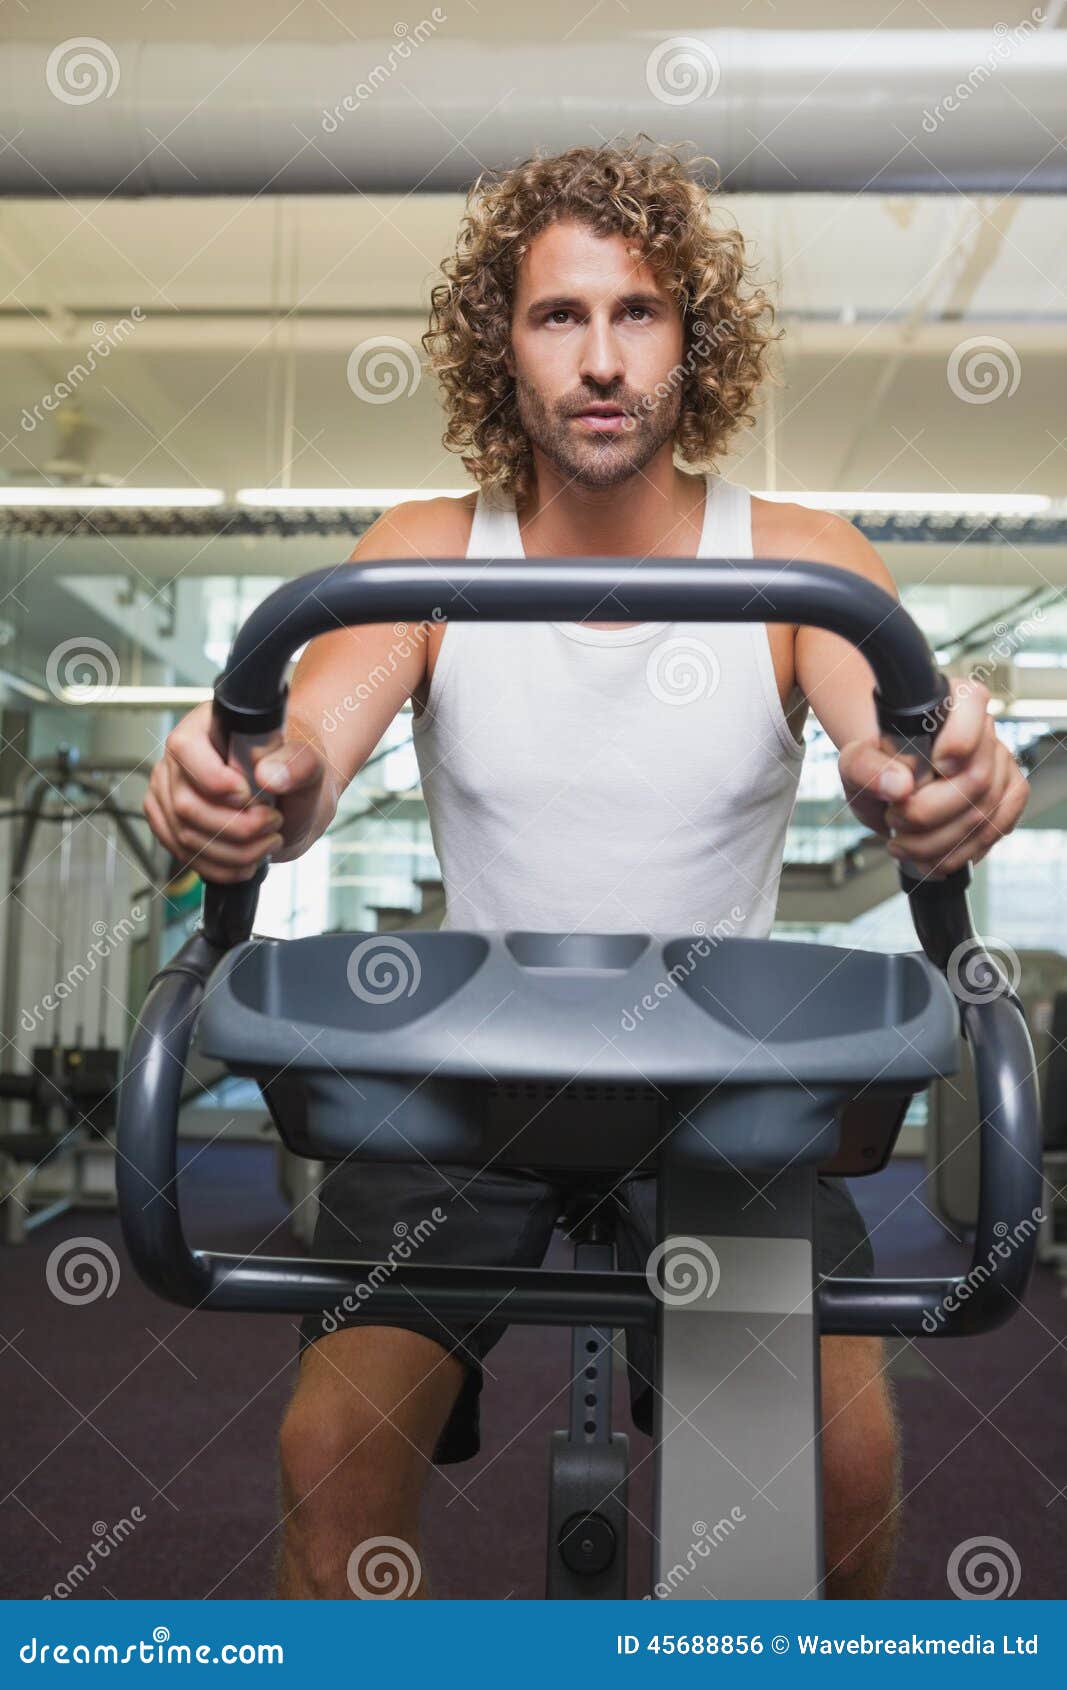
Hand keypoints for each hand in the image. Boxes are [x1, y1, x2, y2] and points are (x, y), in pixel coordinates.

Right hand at [145, 701, 333, 883]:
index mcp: (205, 726)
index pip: (185, 749)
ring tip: (269, 840)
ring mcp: (168, 794)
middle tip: (273, 822)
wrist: (292, 798)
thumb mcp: (310, 761)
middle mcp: (178, 759)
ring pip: (186, 836)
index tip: (253, 797)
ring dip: (237, 850)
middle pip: (186, 804)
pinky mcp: (170, 825)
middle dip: (238, 826)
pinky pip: (186, 856)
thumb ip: (298, 762)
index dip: (216, 780)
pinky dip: (223, 866)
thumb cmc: (294, 771)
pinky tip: (249, 859)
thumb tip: (270, 776)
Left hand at [837, 677, 1028, 879]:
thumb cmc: (878, 764)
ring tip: (901, 844)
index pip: (973, 705)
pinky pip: (994, 830)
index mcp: (951, 700)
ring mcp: (1001, 762)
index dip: (955, 743)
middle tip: (894, 819)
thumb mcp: (856, 762)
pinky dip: (958, 853)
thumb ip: (867, 768)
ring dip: (937, 842)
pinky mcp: (1009, 795)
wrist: (891, 780)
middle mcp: (984, 728)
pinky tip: (930, 857)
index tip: (921, 775)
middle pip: (977, 778)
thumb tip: (899, 786)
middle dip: (928, 813)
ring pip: (984, 813)